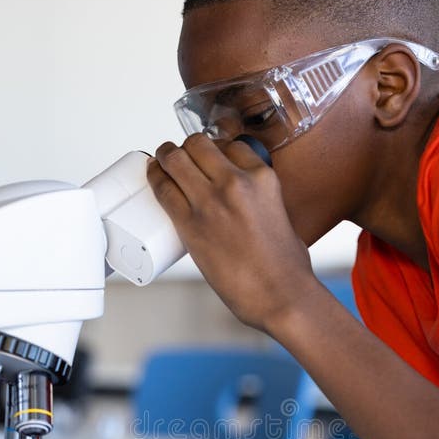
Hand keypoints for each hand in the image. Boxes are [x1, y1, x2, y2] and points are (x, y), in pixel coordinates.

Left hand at [146, 134, 317, 331]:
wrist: (280, 294)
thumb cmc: (286, 266)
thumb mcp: (282, 216)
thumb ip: (263, 202)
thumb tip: (250, 204)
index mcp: (263, 178)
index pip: (230, 145)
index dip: (215, 150)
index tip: (208, 160)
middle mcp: (236, 182)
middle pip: (198, 144)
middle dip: (187, 148)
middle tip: (179, 157)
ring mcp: (210, 202)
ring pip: (175, 159)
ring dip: (165, 157)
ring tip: (161, 161)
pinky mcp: (190, 225)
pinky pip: (163, 190)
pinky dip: (154, 179)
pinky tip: (153, 176)